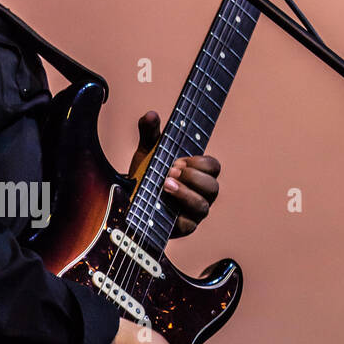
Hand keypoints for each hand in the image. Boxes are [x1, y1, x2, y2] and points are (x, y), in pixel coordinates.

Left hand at [130, 111, 220, 238]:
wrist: (130, 203)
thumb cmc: (147, 175)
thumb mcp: (147, 152)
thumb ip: (150, 133)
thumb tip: (151, 115)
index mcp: (198, 173)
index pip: (213, 166)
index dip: (200, 163)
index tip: (179, 159)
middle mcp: (200, 194)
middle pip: (213, 187)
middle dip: (193, 177)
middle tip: (171, 170)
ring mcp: (192, 213)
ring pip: (202, 206)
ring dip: (185, 194)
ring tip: (165, 184)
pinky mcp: (182, 229)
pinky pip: (188, 225)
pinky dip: (177, 214)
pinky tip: (163, 204)